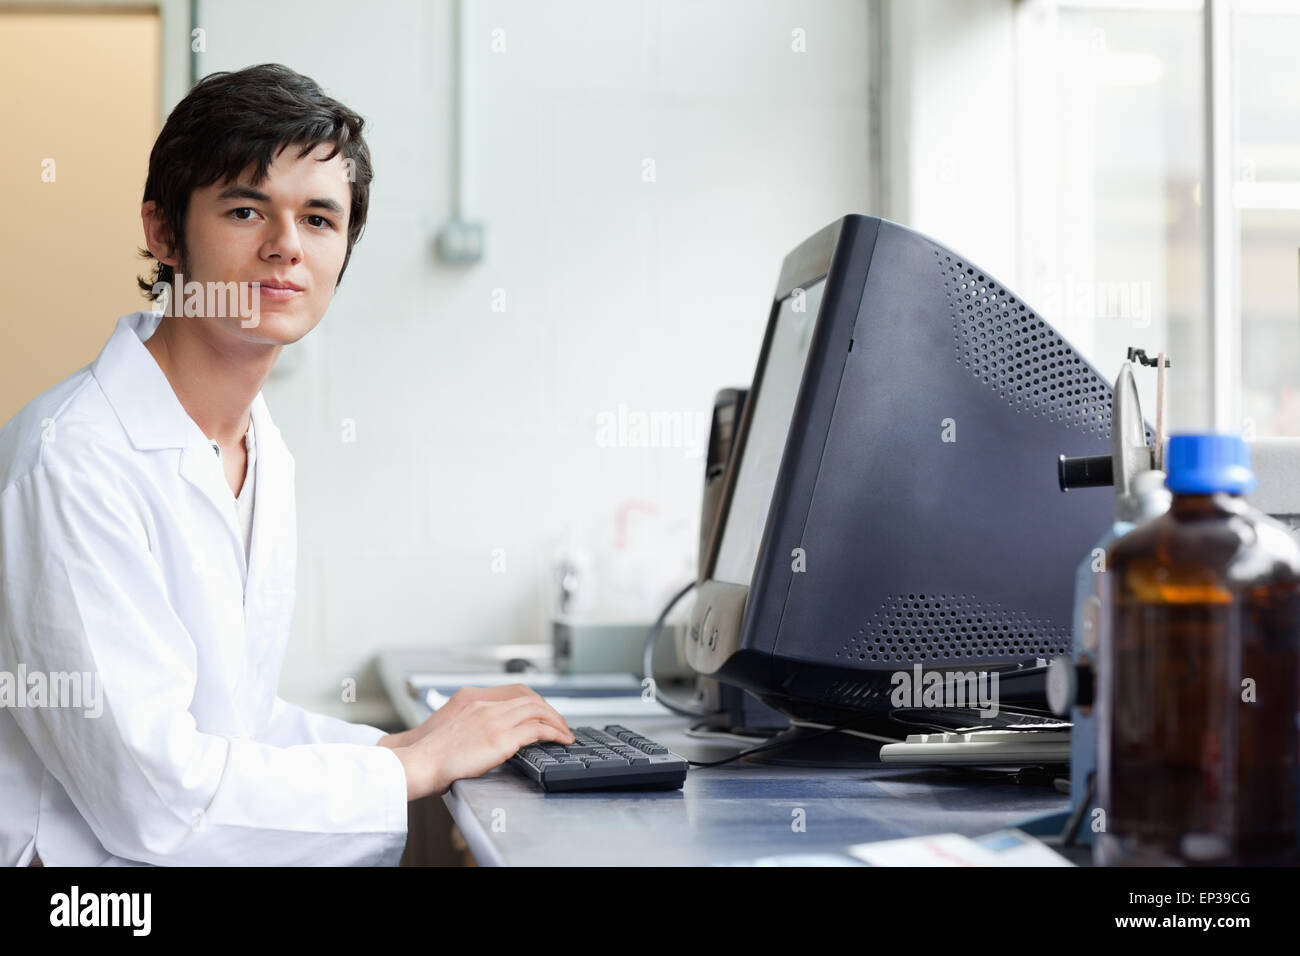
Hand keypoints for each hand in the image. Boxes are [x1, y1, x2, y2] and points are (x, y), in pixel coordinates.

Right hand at [395, 695, 574, 799]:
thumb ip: (473, 729)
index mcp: (474, 703)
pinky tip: (560, 740)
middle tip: (561, 726)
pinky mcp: (500, 738)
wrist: (419, 763)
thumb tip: (487, 741)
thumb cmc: (431, 757)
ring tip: (566, 734)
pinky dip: (553, 733)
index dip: (535, 703)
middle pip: (530, 699)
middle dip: (551, 712)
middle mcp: (486, 707)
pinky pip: (536, 729)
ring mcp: (494, 721)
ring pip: (537, 710)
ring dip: (557, 722)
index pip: (515, 693)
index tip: (544, 714)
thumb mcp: (455, 733)